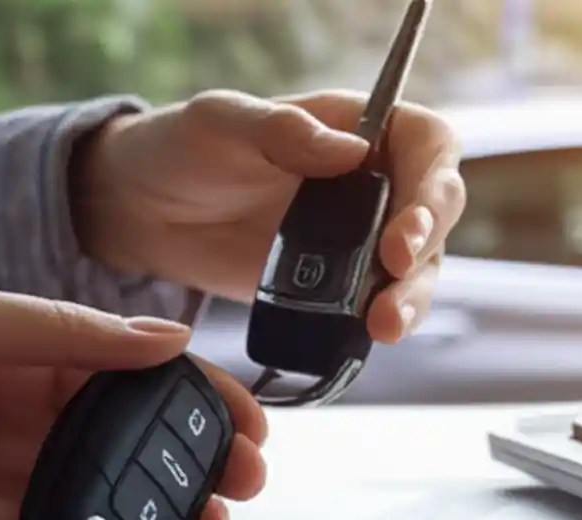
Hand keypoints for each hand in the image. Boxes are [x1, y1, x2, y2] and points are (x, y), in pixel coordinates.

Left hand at [0, 283, 267, 519]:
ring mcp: (28, 493)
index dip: (210, 402)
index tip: (252, 424)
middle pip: (153, 455)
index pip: (149, 384)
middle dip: (214, 470)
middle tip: (247, 481)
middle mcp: (47, 432)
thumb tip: (171, 339)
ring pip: (128, 518)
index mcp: (47, 369)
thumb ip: (66, 329)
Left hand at [73, 89, 465, 340]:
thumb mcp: (222, 122)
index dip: (432, 185)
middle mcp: (375, 181)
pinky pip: (382, 302)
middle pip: (437, 212)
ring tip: (385, 324)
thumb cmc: (185, 148)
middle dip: (425, 248)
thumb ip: (283, 131)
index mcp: (360, 129)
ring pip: (420, 266)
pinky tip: (369, 334)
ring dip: (413, 296)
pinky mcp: (343, 283)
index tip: (403, 227)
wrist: (144, 211)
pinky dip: (384, 319)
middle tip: (393, 272)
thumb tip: (351, 151)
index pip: (430, 146)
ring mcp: (363, 236)